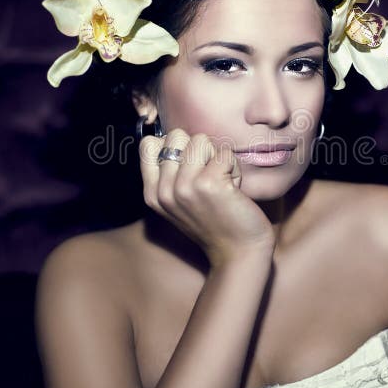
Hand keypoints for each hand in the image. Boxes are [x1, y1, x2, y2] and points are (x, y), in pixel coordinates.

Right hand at [139, 128, 275, 264]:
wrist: (238, 253)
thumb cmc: (215, 221)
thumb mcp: (180, 201)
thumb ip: (170, 173)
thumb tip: (172, 136)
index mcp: (152, 194)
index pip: (149, 144)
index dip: (174, 146)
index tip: (190, 166)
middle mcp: (164, 190)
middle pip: (176, 135)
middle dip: (198, 150)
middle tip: (209, 177)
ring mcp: (184, 187)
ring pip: (201, 140)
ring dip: (217, 158)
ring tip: (222, 183)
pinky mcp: (208, 184)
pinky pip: (224, 153)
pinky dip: (234, 168)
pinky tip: (233, 190)